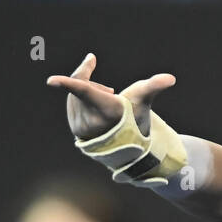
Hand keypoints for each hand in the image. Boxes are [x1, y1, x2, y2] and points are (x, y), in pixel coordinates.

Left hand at [46, 52, 175, 139]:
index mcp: (107, 109)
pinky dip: (81, 100)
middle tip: (111, 90)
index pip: (84, 91)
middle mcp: (92, 120)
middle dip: (92, 79)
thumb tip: (171, 78)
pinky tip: (94, 108)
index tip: (50, 81)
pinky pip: (72, 103)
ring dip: (88, 90)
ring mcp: (81, 126)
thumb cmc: (136, 116)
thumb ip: (153, 86)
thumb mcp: (143, 99)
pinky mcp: (75, 128)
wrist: (129, 143)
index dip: (68, 83)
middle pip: (80, 83)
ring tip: (105, 102)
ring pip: (74, 93)